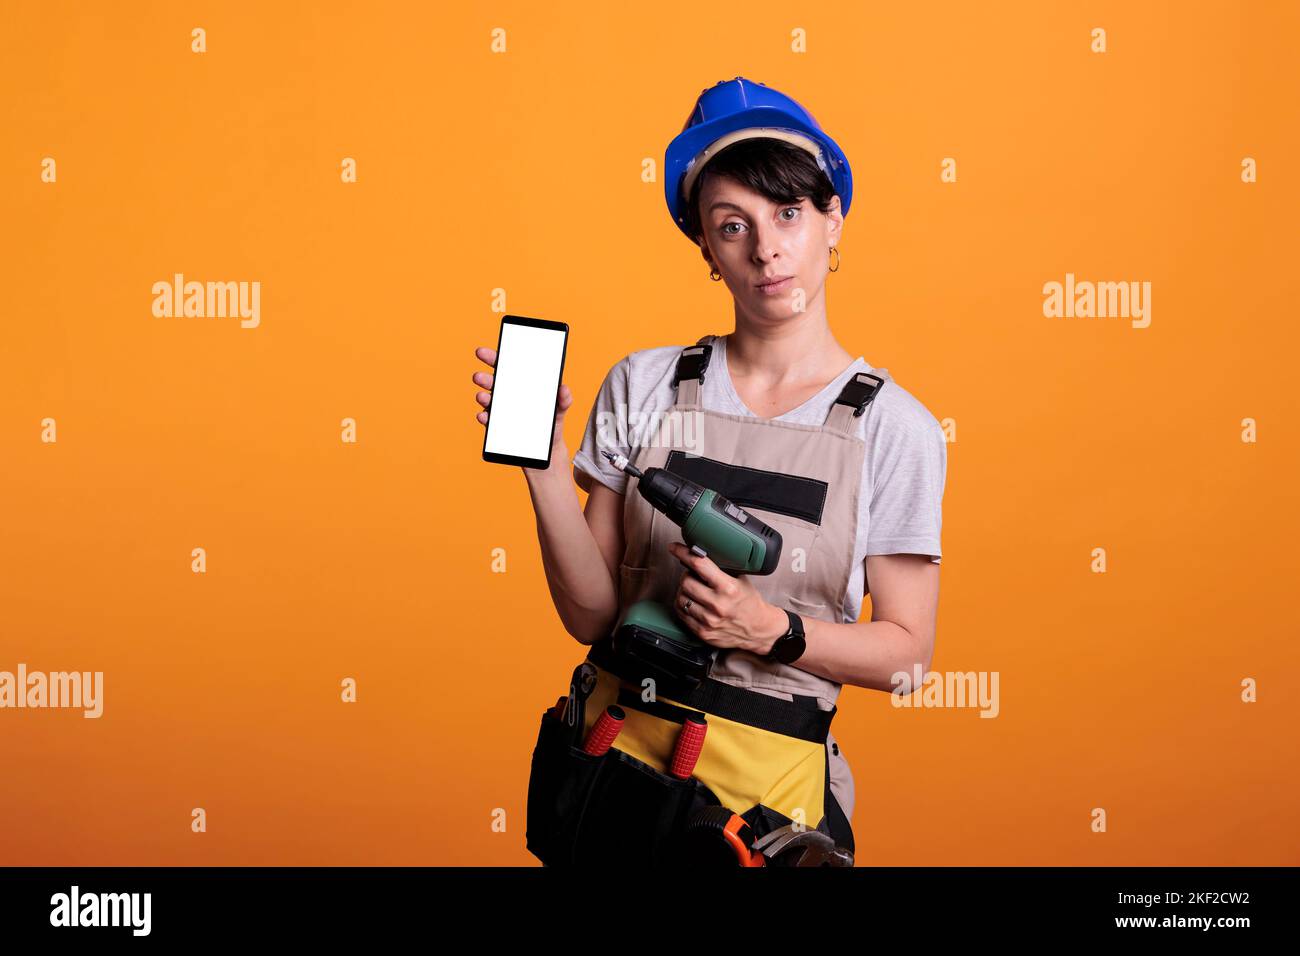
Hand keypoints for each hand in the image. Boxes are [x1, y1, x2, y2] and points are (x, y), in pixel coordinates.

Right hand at [473, 345, 573, 472]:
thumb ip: (564, 399)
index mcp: (520, 383)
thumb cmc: (552, 421)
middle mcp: (507, 394)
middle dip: (483, 378)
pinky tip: (484, 416)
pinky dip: (484, 417)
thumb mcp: (560, 409)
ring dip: (482, 398)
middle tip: (478, 376)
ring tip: (482, 397)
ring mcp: (501, 410)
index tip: (483, 353)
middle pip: (492, 382)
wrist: (549, 448)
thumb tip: (564, 389)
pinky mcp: (498, 427)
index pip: (505, 366)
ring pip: (487, 401)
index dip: (493, 358)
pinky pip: (488, 421)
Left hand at [667, 541, 788, 655]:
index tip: (675, 548)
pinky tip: (692, 603)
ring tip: (694, 591)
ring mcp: (709, 620)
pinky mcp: (703, 632)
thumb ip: (721, 569)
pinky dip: (683, 606)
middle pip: (686, 581)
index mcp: (728, 588)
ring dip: (684, 591)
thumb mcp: (741, 580)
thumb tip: (699, 555)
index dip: (683, 553)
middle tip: (694, 576)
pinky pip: (682, 614)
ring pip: (681, 598)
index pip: (699, 565)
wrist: (758, 630)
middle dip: (687, 575)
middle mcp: (718, 604)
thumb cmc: (750, 604)